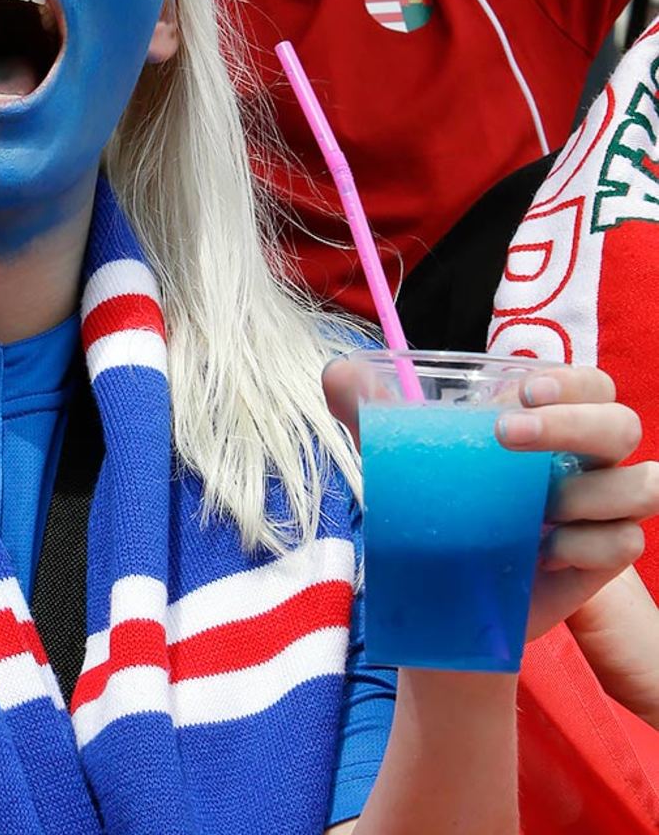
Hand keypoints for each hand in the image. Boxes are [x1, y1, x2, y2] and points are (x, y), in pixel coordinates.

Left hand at [322, 361, 658, 645]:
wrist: (441, 590)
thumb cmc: (433, 506)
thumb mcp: (398, 456)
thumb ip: (368, 410)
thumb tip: (335, 373)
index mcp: (547, 422)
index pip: (589, 385)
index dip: (570, 382)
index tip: (520, 390)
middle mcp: (584, 460)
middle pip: (623, 423)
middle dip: (574, 423)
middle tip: (506, 434)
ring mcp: (600, 508)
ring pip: (643, 484)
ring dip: (589, 492)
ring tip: (535, 509)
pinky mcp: (603, 560)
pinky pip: (624, 543)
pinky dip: (583, 546)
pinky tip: (539, 555)